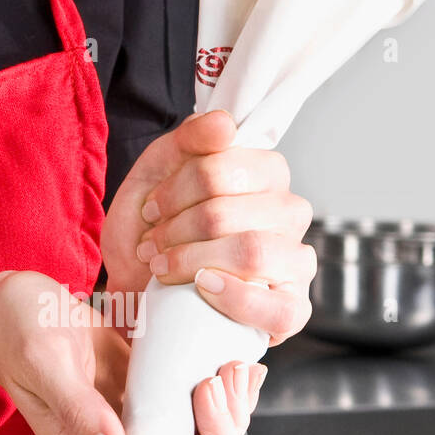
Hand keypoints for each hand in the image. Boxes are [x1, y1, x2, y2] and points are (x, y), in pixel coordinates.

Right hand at [0, 272, 265, 434]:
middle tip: (220, 386)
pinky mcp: (147, 400)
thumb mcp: (45, 362)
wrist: (13, 306)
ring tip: (235, 372)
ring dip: (227, 419)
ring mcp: (134, 428)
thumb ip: (78, 410)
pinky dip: (222, 397)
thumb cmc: (16, 333)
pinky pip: (194, 416)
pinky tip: (239, 367)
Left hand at [101, 109, 315, 344]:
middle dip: (175, 232)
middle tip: (152, 244)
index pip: (222, 170)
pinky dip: (235, 299)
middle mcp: (289, 212)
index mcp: (267, 173)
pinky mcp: (292, 308)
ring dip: (191, 262)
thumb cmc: (156, 227)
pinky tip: (203, 289)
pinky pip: (280, 309)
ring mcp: (296, 261)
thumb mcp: (160, 169)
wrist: (138, 286)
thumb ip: (190, 138)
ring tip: (164, 268)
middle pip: (227, 214)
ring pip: (251, 252)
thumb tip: (226, 126)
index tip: (151, 208)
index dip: (176, 192)